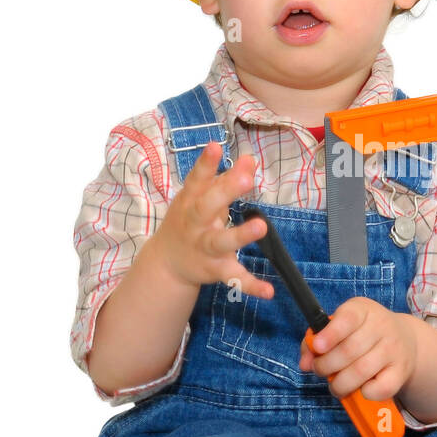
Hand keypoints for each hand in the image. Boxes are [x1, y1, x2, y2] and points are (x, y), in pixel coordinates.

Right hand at [154, 143, 274, 296]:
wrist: (167, 262)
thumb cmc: (190, 219)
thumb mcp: (202, 197)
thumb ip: (227, 178)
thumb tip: (251, 158)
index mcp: (191, 201)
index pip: (197, 179)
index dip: (205, 163)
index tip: (215, 145)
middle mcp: (195, 224)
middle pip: (207, 206)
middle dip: (225, 192)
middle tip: (245, 178)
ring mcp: (204, 248)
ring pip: (221, 242)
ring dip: (240, 235)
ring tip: (261, 226)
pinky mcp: (215, 270)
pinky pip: (234, 278)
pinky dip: (251, 285)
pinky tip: (269, 291)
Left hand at [299, 298, 416, 401]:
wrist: (406, 340)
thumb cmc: (362, 334)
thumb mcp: (341, 327)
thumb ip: (316, 341)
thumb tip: (305, 364)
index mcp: (363, 310)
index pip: (348, 319)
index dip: (330, 334)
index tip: (317, 347)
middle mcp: (382, 326)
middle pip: (349, 350)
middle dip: (326, 365)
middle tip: (320, 371)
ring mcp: (394, 349)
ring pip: (361, 371)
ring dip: (341, 384)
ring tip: (336, 385)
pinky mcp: (401, 371)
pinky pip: (380, 388)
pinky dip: (365, 394)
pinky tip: (361, 388)